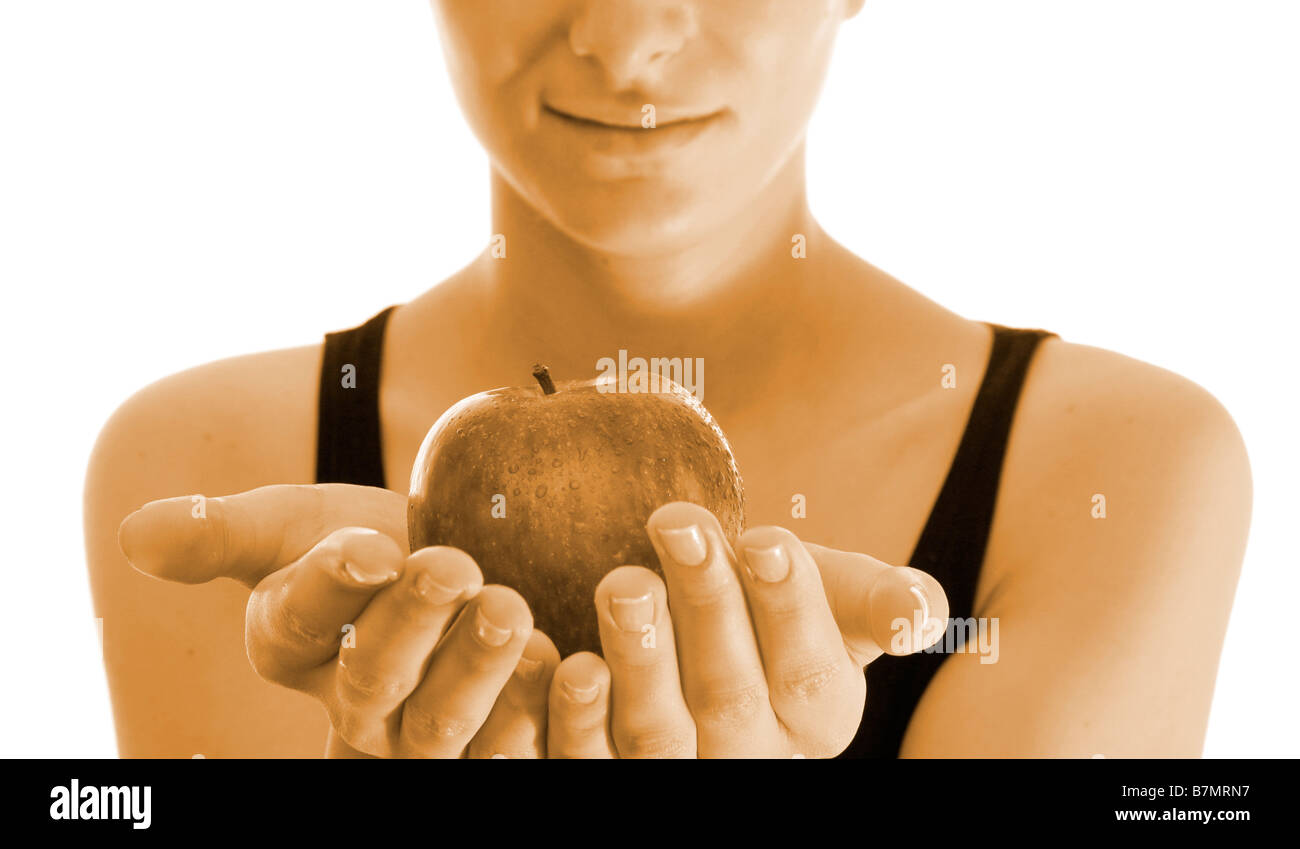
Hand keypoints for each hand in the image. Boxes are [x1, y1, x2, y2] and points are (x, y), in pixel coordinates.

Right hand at [118, 484, 558, 757]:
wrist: (466, 551)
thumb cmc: (376, 538)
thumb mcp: (300, 520)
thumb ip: (228, 529)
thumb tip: (136, 533)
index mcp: (294, 642)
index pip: (297, 619)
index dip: (331, 584)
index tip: (370, 545)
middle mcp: (352, 701)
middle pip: (371, 677)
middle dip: (410, 622)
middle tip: (452, 567)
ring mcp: (423, 731)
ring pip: (440, 722)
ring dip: (475, 671)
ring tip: (509, 609)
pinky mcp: (491, 745)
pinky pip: (508, 748)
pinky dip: (537, 713)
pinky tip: (566, 665)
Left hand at [546, 502, 947, 757]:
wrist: (707, 622)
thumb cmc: (776, 599)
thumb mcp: (838, 592)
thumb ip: (883, 600)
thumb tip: (920, 618)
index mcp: (819, 715)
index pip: (811, 670)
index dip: (789, 605)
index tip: (764, 538)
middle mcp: (753, 759)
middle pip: (730, 695)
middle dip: (707, 606)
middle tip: (679, 526)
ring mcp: (678, 771)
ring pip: (658, 733)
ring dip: (640, 657)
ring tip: (624, 582)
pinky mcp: (608, 771)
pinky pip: (588, 760)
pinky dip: (576, 719)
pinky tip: (570, 663)